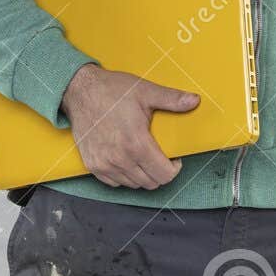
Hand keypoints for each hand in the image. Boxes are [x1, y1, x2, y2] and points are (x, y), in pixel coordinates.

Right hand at [60, 63, 198, 188]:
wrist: (80, 91)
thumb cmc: (113, 90)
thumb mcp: (147, 91)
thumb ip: (173, 99)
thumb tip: (195, 100)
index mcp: (136, 143)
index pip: (163, 175)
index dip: (174, 169)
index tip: (175, 158)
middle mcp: (119, 159)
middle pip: (150, 183)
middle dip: (161, 172)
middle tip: (162, 157)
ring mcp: (103, 164)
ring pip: (133, 184)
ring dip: (144, 175)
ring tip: (146, 157)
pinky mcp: (92, 165)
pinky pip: (114, 183)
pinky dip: (125, 176)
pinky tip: (129, 160)